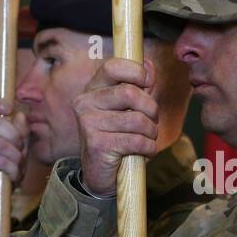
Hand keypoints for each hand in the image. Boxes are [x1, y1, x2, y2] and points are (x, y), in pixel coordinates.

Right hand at [0, 94, 31, 220]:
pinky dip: (12, 170)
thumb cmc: (3, 172)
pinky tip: (11, 177)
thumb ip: (20, 133)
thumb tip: (20, 115)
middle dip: (15, 136)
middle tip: (20, 151)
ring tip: (17, 168)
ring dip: (16, 157)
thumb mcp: (18, 150)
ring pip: (0, 143)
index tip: (9, 109)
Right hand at [73, 57, 160, 196]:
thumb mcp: (127, 108)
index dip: (135, 72)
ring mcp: (89, 123)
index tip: (147, 83)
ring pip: (137, 119)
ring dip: (151, 132)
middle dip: (150, 109)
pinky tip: (144, 152)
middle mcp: (85, 103)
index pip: (112, 67)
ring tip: (146, 139)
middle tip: (151, 121)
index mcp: (92, 89)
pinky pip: (136, 140)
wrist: (101, 173)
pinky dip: (148, 148)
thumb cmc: (117, 136)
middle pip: (129, 93)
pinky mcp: (97, 144)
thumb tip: (148, 64)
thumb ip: (138, 85)